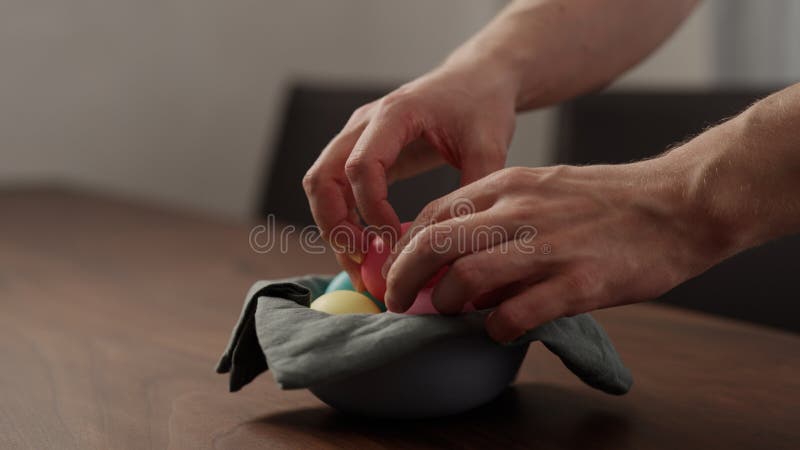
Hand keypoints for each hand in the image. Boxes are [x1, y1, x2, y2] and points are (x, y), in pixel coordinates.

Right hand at [302, 63, 517, 287]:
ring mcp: (358, 136)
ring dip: (333, 227)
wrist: (476, 80)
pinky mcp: (363, 151)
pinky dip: (345, 220)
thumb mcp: (489, 144)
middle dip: (334, 225)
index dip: (372, 210)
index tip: (396, 240)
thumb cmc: (482, 104)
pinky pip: (337, 189)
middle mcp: (365, 123)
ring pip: (322, 186)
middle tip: (362, 264)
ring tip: (361, 266)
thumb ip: (474, 189)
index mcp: (394, 114)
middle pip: (322, 177)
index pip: (360, 166)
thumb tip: (458, 242)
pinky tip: (369, 248)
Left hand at [382, 161, 735, 341]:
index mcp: (509, 182)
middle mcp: (520, 210)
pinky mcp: (578, 282)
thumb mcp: (542, 186)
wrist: (676, 204)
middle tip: (397, 302)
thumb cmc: (606, 200)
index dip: (404, 248)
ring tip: (444, 315)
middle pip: (435, 244)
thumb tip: (455, 253)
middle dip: (403, 279)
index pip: (432, 214)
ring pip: (466, 277)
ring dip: (443, 304)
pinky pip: (515, 313)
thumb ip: (497, 211)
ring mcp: (548, 246)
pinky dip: (495, 327)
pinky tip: (496, 330)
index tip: (397, 272)